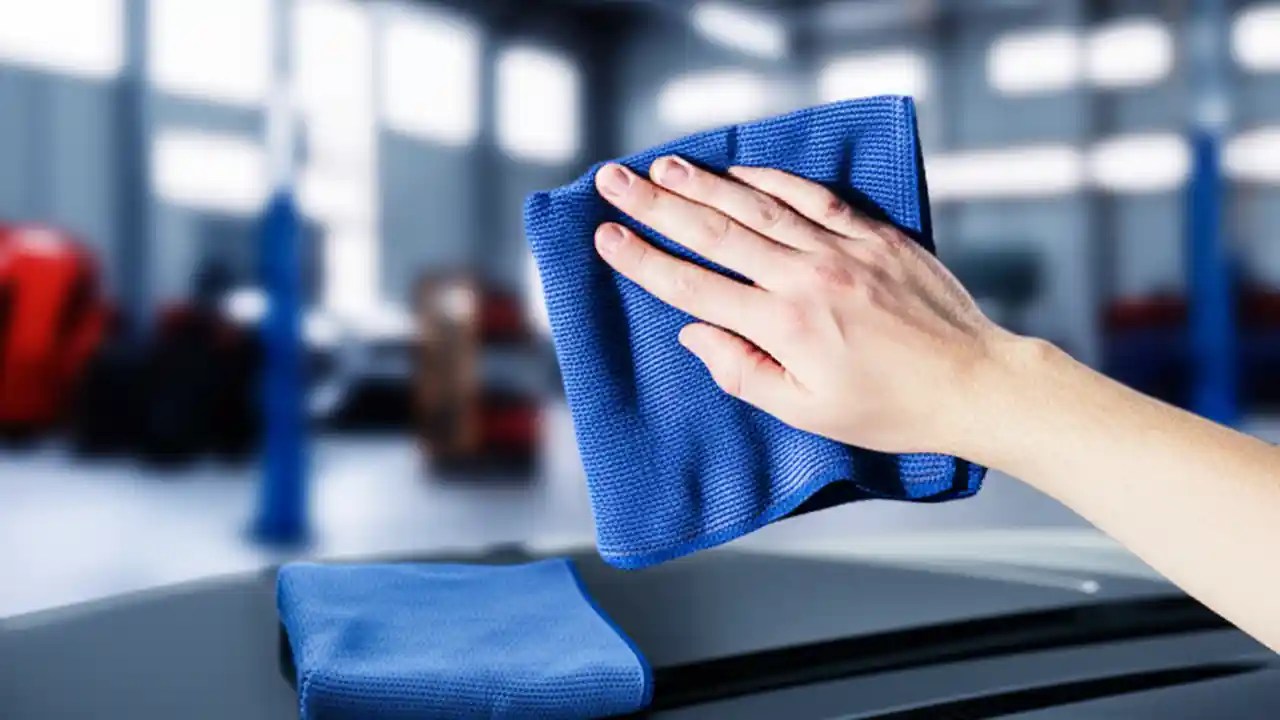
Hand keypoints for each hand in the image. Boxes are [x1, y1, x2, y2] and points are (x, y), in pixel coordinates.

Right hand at [592, 156, 1027, 457]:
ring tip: (662, 166)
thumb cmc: (890, 408)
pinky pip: (812, 196)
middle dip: (656, 205)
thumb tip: (694, 335)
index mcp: (784, 327)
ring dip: (704, 183)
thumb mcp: (808, 411)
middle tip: (614, 181)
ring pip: (758, 205)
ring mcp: (841, 249)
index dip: (644, 259)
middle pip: (715, 232)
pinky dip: (772, 179)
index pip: (694, 287)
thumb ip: (744, 373)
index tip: (606, 236)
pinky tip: (740, 169)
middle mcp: (806, 278)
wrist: (972, 381)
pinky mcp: (873, 234)